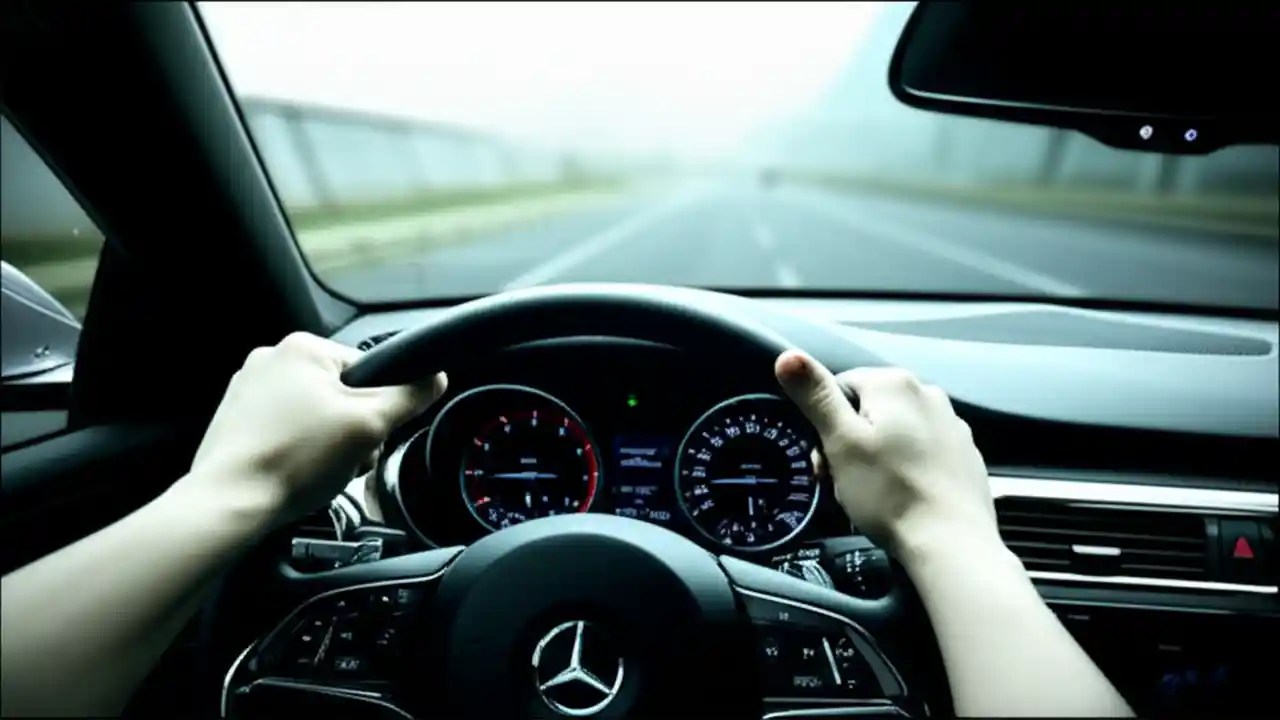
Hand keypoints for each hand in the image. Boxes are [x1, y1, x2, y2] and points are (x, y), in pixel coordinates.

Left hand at [182, 332, 446, 527]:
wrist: (230, 504)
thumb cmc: (295, 461)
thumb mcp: (369, 425)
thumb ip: (409, 396)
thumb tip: (435, 377)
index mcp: (302, 346)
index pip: (368, 371)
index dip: (379, 408)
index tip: (369, 436)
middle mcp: (270, 359)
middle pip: (341, 393)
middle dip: (352, 429)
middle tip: (344, 459)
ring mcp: (247, 390)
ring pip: (315, 414)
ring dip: (327, 443)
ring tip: (316, 470)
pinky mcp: (235, 420)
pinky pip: (286, 430)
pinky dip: (297, 450)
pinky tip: (295, 472)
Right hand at [775, 350, 998, 564]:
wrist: (951, 545)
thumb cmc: (888, 493)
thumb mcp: (841, 442)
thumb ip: (816, 396)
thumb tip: (788, 355)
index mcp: (894, 383)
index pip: (839, 387)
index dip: (824, 425)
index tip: (825, 462)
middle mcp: (928, 392)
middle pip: (868, 410)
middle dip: (850, 443)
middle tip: (844, 483)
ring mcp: (952, 424)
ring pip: (895, 432)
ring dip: (876, 457)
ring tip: (872, 494)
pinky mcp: (965, 455)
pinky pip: (921, 452)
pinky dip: (906, 469)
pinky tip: (903, 497)